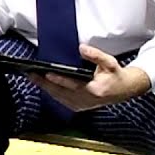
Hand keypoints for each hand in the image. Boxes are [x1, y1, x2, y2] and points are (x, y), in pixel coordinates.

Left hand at [29, 45, 152, 111]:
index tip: (47, 74)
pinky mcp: (78, 107)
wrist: (124, 90)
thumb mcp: (110, 62)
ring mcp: (81, 105)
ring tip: (32, 77)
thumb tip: (82, 48)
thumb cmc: (115, 75)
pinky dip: (51, 92)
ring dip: (45, 88)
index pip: (73, 85)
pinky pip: (61, 100)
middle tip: (30, 74)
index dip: (59, 80)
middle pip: (61, 92)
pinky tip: (42, 84)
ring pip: (58, 97)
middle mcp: (86, 100)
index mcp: (94, 90)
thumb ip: (96, 55)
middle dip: (44, 84)